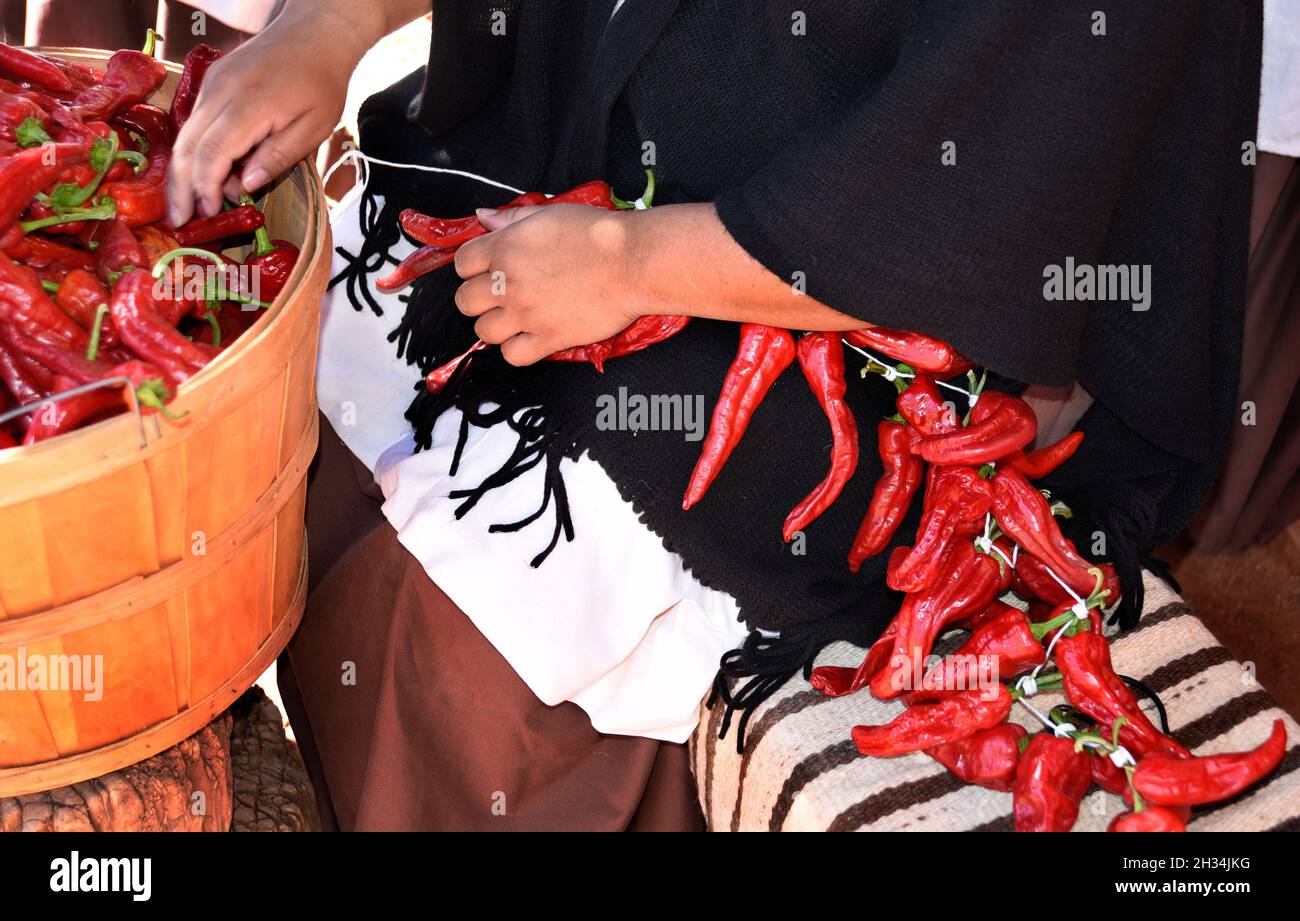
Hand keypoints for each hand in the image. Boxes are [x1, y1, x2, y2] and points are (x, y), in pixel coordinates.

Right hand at [165, 6, 362, 225]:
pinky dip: (198, 151)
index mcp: (249, 106)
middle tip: (180, 221)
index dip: (205, 188)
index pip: (211, 153)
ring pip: (186, 134)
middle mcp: (221, 92)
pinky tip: (213, 174)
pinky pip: (196, 122)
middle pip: (187, 146)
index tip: (207, 215)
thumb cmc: (321, 82)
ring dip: (187, 172)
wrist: (314, 34)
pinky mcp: (213, 82)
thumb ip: (278, 157)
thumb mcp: (313, 127)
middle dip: (180, 187)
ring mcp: (213, 84)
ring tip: (194, 204)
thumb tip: (247, 185)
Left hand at [453, 205, 647, 365]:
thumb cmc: (597, 235)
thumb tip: (482, 218)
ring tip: (514, 317)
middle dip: (479, 298)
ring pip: (483, 331)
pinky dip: (516, 349)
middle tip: (499, 295)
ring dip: (495, 325)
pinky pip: (513, 356)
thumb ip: (511, 218)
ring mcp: (527, 314)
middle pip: (465, 301)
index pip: (462, 263)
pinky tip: (529, 337)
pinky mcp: (548, 338)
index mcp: (505, 248)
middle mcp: (509, 283)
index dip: (473, 267)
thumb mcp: (549, 213)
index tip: (487, 269)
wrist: (632, 262)